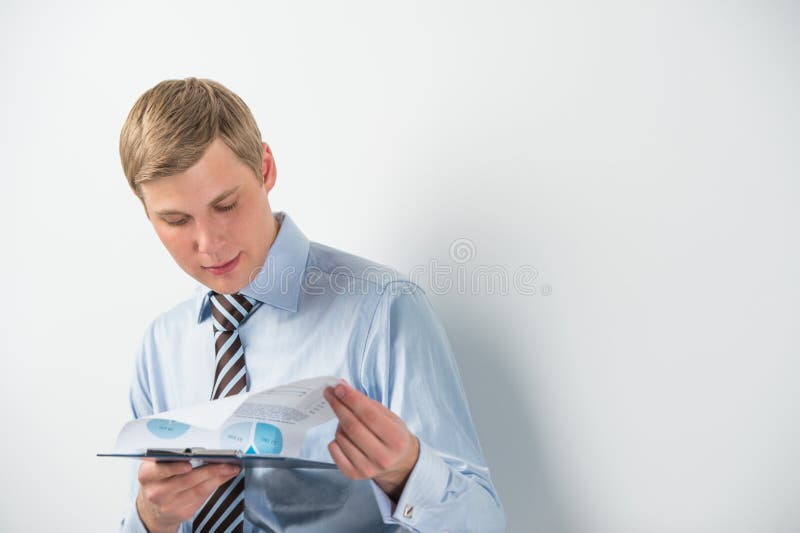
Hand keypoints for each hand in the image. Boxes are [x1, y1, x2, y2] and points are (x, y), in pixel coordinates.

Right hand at [135, 460, 240, 532]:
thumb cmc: (159, 480)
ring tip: (230, 468)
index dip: (174, 467)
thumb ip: (172, 458)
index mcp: (147, 475)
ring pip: (198, 489)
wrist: (152, 508)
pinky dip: (216, 485)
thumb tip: (202, 450)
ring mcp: (168, 505)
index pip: (159, 470)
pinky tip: (224, 477)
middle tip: (226, 461)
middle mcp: (156, 491)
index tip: (188, 463)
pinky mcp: (181, 513)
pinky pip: (202, 497)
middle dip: (210, 469)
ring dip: (218, 477)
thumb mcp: (157, 467)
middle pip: (186, 479)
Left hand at [323, 381, 419, 500]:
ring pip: (341, 437)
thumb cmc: (393, 436)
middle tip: (329, 392)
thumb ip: (366, 403)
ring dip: (339, 423)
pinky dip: (335, 439)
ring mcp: (367, 468)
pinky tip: (344, 436)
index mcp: (396, 439)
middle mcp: (383, 457)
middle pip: (352, 426)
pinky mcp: (354, 475)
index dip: (352, 399)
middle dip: (338, 406)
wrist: (400, 464)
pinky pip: (334, 451)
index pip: (369, 415)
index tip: (339, 387)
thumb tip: (342, 387)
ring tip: (347, 420)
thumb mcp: (389, 417)